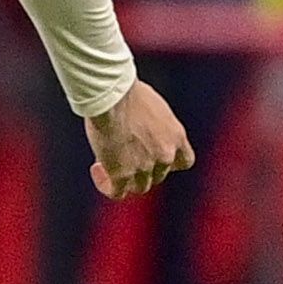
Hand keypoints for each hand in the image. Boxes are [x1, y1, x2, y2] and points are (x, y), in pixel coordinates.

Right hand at [86, 78, 192, 199]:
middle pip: (158, 176)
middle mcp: (165, 155)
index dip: (170, 164)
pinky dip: (107, 185)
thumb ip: (154, 126)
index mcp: (176, 136)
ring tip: (105, 162)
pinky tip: (97, 170)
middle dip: (141, 168)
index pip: (185, 161)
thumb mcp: (154, 107)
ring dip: (125, 178)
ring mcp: (144, 167)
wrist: (113, 95)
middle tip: (122, 154)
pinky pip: (117, 192)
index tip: (155, 157)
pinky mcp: (122, 174)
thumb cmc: (128, 91)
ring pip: (139, 187)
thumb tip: (141, 131)